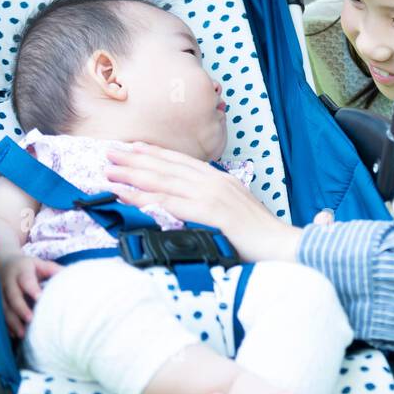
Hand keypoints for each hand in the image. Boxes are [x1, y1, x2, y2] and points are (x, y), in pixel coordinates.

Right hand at [0, 255, 63, 338]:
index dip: (32, 289)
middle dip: (21, 308)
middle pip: (13, 296)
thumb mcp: (41, 264)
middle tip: (31, 319)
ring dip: (12, 321)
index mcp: (22, 270)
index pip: (26, 280)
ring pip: (4, 308)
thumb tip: (74, 277)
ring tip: (22, 334)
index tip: (39, 298)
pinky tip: (14, 334)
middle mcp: (8, 281)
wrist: (3, 263)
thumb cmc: (29, 266)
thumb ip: (55, 270)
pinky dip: (6, 325)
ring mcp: (0, 292)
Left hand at [103, 143, 303, 263]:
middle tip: (110, 152)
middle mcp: (215, 182)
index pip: (183, 162)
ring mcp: (212, 195)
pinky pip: (168, 202)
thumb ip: (217, 205)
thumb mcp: (238, 212)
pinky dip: (143, 197)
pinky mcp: (210, 212)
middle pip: (168, 166)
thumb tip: (196, 207)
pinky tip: (126, 196)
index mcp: (222, 180)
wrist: (284, 245)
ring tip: (109, 171)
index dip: (157, 154)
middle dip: (136, 159)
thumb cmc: (262, 236)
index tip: (135, 148)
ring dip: (133, 175)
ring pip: (163, 180)